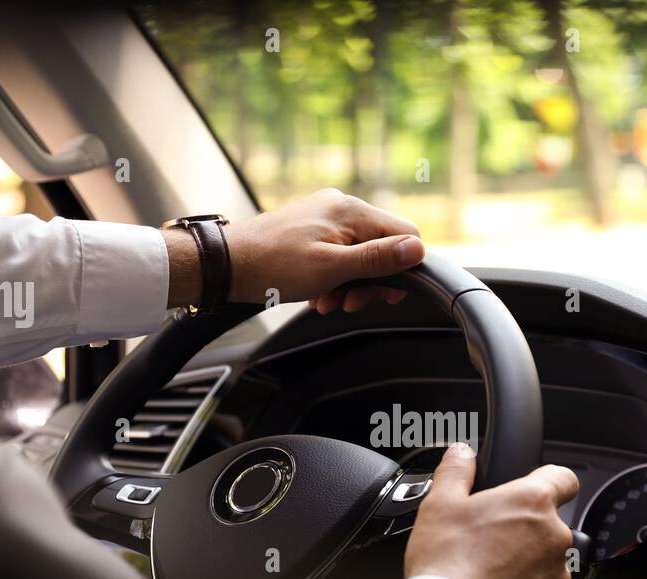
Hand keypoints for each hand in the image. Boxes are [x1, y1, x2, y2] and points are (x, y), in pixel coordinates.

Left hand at [223, 188, 425, 312]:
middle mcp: (341, 207)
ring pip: (359, 254)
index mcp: (352, 211)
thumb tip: (418, 250)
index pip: (405, 234)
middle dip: (371, 282)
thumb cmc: (273, 266)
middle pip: (382, 246)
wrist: (227, 264)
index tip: (387, 295)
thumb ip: (378, 259)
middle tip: (352, 303)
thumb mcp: (333, 269)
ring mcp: (325, 217)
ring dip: (350, 284)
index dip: (404, 269)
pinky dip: (334, 277)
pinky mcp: (311, 229)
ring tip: (328, 300)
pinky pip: (338, 254)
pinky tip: (318, 292)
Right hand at [404, 443, 579, 578]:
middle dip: (524, 528)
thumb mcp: (440, 504)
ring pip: (546, 560)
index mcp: (532, 502)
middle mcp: (554, 537)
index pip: (564, 478)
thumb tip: (462, 453)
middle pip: (548, 524)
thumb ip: (456, 471)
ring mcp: (556, 575)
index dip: (550, 480)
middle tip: (489, 539)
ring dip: (525, 562)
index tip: (533, 489)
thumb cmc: (447, 563)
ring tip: (488, 572)